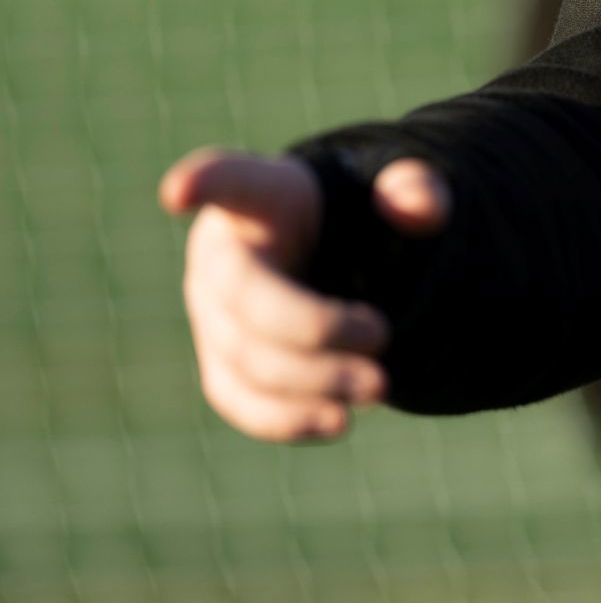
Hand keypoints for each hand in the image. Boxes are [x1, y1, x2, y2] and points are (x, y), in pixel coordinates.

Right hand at [162, 148, 449, 442]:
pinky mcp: (221, 362)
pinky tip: (336, 421)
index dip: (204, 183)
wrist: (341, 263)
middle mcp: (221, 254)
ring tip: (379, 387)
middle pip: (249, 298)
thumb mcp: (399, 192)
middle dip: (316, 329)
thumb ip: (417, 190)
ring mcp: (212, 312)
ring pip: (243, 359)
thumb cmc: (364, 216)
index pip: (229, 181)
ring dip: (312, 382)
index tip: (179, 191)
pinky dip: (285, 419)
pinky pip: (236, 399)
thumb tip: (419, 206)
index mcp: (263, 196)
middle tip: (384, 339)